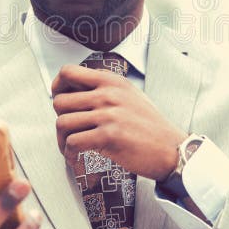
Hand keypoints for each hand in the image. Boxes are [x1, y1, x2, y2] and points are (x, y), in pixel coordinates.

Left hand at [52, 64, 187, 179]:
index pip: (68, 72)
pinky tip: (76, 156)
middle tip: (69, 130)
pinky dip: (69, 153)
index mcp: (111, 81)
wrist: (171, 148)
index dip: (57, 86)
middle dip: (60, 118)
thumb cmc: (149, 125)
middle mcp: (108, 94)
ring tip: (70, 147)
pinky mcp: (108, 136)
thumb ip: (105, 89)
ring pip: (63, 123)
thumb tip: (74, 90)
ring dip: (62, 139)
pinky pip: (72, 142)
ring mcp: (108, 114)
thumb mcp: (129, 95)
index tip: (59, 99)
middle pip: (60, 101)